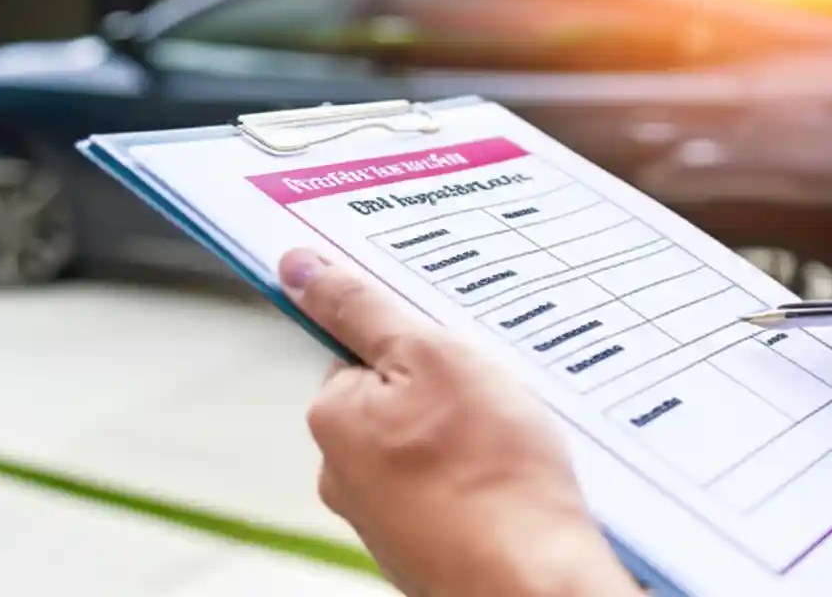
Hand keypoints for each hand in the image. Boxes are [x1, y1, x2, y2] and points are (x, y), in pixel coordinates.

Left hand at [279, 249, 639, 596]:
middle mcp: (346, 475)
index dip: (413, 337)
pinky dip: (483, 476)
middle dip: (446, 387)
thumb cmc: (490, 468)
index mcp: (334, 418)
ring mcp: (390, 519)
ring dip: (468, 433)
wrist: (532, 576)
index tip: (453, 340)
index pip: (360, 349)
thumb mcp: (429, 355)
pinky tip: (515, 475)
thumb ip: (362, 308)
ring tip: (511, 436)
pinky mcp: (432, 545)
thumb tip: (298, 266)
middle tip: (492, 387)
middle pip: (397, 398)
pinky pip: (456, 487)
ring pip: (430, 445)